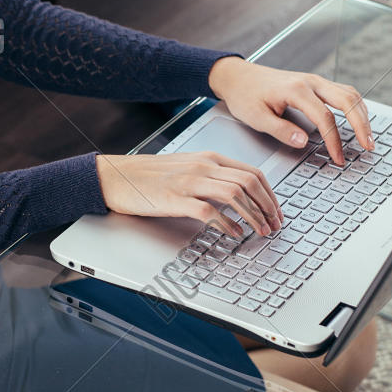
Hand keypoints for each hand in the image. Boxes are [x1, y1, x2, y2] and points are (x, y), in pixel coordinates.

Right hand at [94, 150, 282, 238]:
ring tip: (260, 230)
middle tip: (275, 224)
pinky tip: (233, 232)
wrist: (116, 176)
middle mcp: (203, 166)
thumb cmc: (149, 175)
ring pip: (235, 194)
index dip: (270, 194)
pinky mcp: (176, 198)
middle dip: (268, 206)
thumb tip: (239, 195)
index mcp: (209, 158)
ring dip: (253, 215)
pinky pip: (209, 210)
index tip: (276, 211)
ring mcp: (189, 181)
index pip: (252, 172)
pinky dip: (226, 223)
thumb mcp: (187, 168)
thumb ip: (212, 177)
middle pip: (249, 182)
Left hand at [207, 56, 373, 167]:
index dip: (334, 140)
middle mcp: (310, 82)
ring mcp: (315, 80)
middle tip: (369, 146)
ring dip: (362, 114)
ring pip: (349, 93)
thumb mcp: (256, 117)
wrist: (238, 76)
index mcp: (295, 90)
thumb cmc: (245, 96)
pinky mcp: (315, 83)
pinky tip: (359, 119)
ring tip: (368, 137)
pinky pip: (343, 91)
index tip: (338, 158)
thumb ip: (281, 130)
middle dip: (361, 125)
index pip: (325, 117)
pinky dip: (355, 106)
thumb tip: (304, 142)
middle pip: (347, 101)